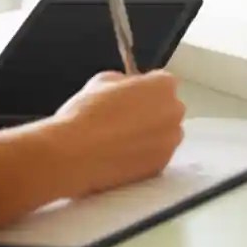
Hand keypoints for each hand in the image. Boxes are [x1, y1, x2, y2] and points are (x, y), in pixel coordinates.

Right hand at [50, 71, 185, 196]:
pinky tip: (121, 156)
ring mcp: (170, 141)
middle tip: (124, 121)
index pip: (162, 83)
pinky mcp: (161, 166)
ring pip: (164, 135)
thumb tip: (129, 88)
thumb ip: (125, 81)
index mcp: (163, 85)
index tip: (131, 98)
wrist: (72, 154)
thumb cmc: (85, 113)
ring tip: (120, 141)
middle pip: (167, 109)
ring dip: (150, 136)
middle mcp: (175, 112)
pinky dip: (144, 156)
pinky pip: (156, 156)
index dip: (144, 90)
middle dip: (151, 113)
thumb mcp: (102, 80)